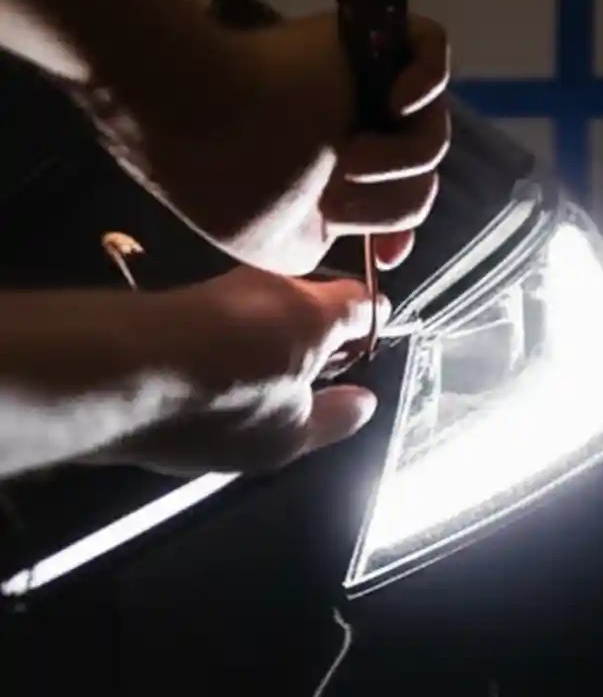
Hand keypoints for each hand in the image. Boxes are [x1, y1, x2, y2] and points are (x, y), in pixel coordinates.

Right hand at [85, 13, 449, 275]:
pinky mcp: (371, 41)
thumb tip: (379, 248)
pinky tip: (398, 102)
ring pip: (430, 135)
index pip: (397, 202)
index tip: (385, 254)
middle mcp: (358, 131)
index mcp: (340, 175)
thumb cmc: (237, 189)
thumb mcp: (288, 247)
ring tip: (348, 158)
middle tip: (337, 200)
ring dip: (398, 161)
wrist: (201, 117)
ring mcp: (369, 87)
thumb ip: (335, 243)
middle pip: (420, 176)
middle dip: (391, 201)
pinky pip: (431, 50)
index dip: (401, 230)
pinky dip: (427, 79)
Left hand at [91, 267, 388, 473]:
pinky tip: (213, 386)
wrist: (116, 375)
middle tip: (307, 388)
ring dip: (271, 344)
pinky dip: (230, 346)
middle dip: (317, 340)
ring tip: (255, 394)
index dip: (370, 332)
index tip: (359, 363)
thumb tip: (364, 403)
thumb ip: (335, 418)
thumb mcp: (291, 434)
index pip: (367, 303)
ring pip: (268, 312)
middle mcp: (276, 285)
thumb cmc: (219, 404)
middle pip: (315, 304)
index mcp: (319, 313)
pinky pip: (226, 320)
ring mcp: (225, 286)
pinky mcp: (183, 299)